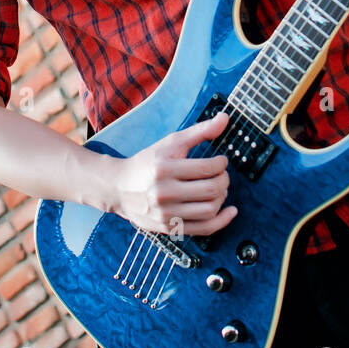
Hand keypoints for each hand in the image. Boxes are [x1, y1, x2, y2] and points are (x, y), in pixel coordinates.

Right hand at [106, 109, 237, 237]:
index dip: (221, 164)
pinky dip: (222, 221)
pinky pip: (203, 229)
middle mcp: (164, 193)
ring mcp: (166, 213)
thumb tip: (225, 118)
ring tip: (219, 189)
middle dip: (224, 180)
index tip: (221, 161)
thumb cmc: (148, 162)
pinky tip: (230, 211)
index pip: (207, 168)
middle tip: (222, 175)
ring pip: (209, 210)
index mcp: (164, 169)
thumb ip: (199, 131)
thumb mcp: (171, 143)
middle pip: (211, 190)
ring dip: (222, 197)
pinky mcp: (169, 228)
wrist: (118, 188)